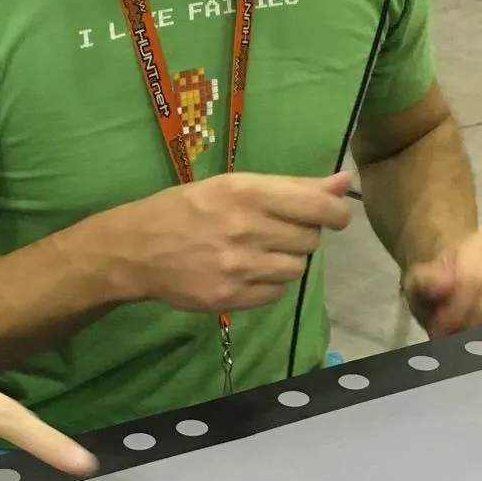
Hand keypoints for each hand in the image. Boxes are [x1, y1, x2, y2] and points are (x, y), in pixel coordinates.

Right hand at [112, 171, 354, 312]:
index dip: (336, 214)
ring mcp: (238, 267)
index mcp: (246, 193)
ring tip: (258, 252)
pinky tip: (247, 272)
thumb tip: (344, 183)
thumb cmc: (187, 208)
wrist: (137, 248)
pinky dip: (268, 284)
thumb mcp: (233, 185)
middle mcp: (245, 229)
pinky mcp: (230, 297)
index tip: (334, 217)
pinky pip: (275, 293)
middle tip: (275, 231)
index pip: (318, 207)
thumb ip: (292, 186)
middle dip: (300, 234)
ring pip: (295, 269)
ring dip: (285, 260)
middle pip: (309, 239)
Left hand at [404, 228, 481, 336]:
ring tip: (467, 338)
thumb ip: (426, 282)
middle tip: (451, 338)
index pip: (472, 281)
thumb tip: (442, 286)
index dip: (454, 311)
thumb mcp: (419, 280)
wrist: (457, 278)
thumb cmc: (438, 281)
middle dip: (468, 327)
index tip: (439, 328)